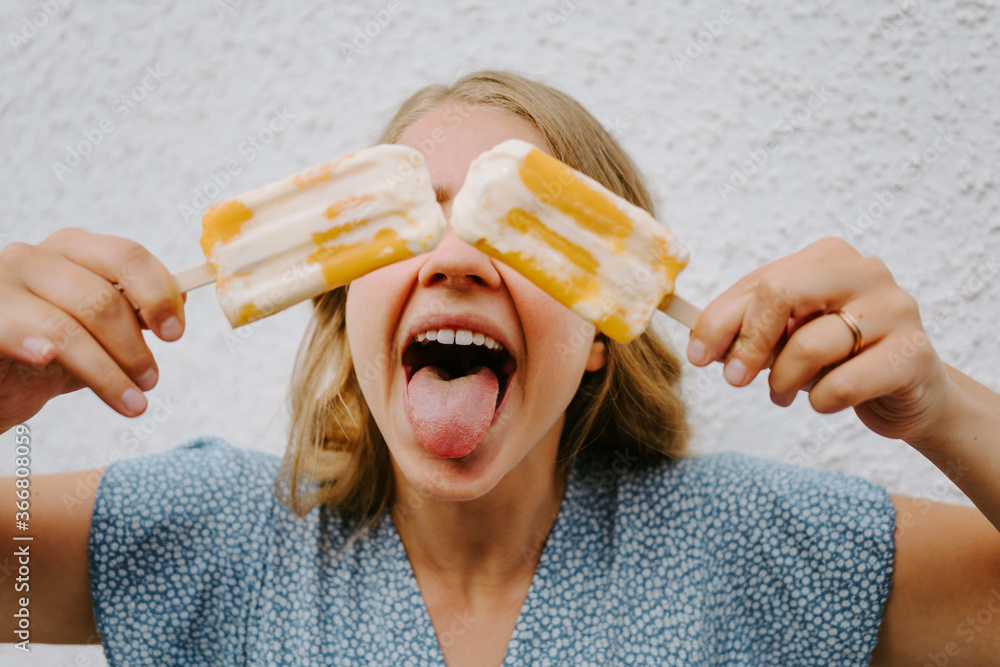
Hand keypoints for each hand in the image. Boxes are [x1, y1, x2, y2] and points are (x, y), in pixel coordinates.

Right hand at [0, 228, 184, 432]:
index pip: (127, 256)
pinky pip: (16, 328)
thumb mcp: (95, 335)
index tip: (175, 333)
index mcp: (71, 250)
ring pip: (69, 325)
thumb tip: (180, 296)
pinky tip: (46, 358)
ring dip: (107, 372)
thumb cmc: (40, 356)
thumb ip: (132, 313)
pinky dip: (36, 342)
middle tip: (150, 380)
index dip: (158, 295)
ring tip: (132, 403)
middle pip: (102, 297)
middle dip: (133, 347)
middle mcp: (33, 257)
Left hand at [687, 237, 951, 443]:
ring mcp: (894, 309)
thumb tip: (701, 342)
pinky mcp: (912, 353)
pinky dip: (821, 400)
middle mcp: (864, 272)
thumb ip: (753, 330)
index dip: (718, 322)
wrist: (912, 392)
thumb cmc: (841, 359)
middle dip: (747, 343)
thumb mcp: (791, 336)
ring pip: (809, 345)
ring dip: (783, 380)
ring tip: (784, 394)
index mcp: (828, 258)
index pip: (759, 283)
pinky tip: (824, 401)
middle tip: (734, 379)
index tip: (698, 356)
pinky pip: (843, 383)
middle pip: (780, 294)